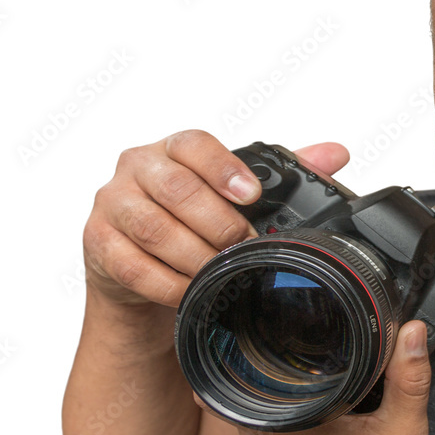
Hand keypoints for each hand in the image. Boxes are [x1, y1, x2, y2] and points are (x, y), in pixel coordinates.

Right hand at [83, 130, 349, 307]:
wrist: (141, 267)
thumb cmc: (193, 222)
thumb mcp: (236, 195)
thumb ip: (286, 172)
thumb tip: (335, 154)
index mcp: (174, 150)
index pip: (193, 144)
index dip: (222, 168)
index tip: (251, 194)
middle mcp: (137, 169)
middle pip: (176, 189)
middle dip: (218, 223)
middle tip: (245, 245)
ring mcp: (112, 205)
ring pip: (154, 228)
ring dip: (196, 255)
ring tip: (223, 271)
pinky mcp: (99, 245)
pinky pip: (135, 267)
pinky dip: (170, 283)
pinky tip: (192, 290)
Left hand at [226, 320, 434, 434]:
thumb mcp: (404, 426)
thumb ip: (408, 375)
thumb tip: (411, 333)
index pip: (247, 378)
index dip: (258, 345)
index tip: (274, 323)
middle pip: (248, 387)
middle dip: (270, 358)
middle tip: (296, 334)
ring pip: (259, 405)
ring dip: (276, 383)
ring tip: (304, 358)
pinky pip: (270, 424)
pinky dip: (286, 406)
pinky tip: (311, 392)